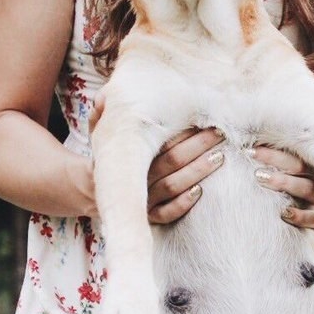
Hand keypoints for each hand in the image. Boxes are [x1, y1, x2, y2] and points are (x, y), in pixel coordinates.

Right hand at [88, 96, 223, 224]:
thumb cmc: (110, 154)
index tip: (204, 118)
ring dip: (198, 171)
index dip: (184, 130)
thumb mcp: (101, 132)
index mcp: (129, 153)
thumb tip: (104, 98)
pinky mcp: (148, 215)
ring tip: (219, 157)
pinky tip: (199, 191)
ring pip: (173, 185)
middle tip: (219, 133)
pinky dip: (182, 204)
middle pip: (172, 160)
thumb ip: (103, 114)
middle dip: (198, 146)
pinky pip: (166, 213)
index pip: (160, 141)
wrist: (93, 190)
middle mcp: (137, 176)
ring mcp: (143, 198)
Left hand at [251, 146, 313, 228]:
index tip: (252, 143)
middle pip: (296, 164)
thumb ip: (305, 157)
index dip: (274, 147)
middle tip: (251, 153)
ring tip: (259, 176)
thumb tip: (268, 139)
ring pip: (301, 187)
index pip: (296, 150)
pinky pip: (312, 218)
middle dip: (273, 158)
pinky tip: (283, 213)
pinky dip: (298, 216)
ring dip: (281, 181)